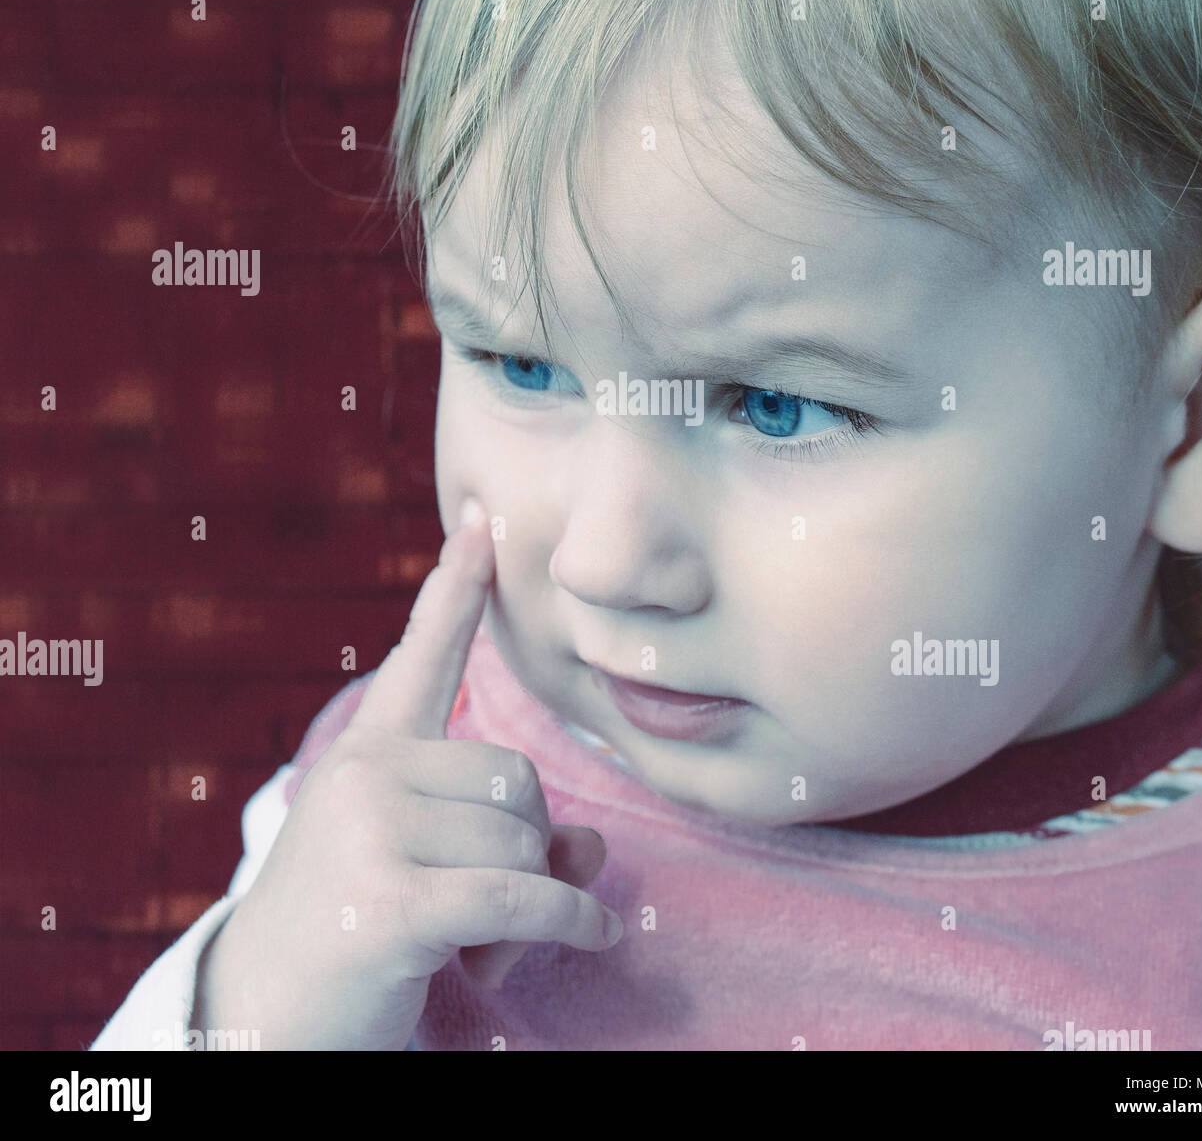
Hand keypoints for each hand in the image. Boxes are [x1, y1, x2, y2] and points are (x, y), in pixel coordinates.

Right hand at [192, 500, 620, 1048]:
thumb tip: (595, 845)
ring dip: (531, 901)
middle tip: (483, 908)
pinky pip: (524, 895)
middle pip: (518, 780)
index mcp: (367, 753)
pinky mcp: (391, 902)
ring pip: (526, 838)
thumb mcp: (430, 868)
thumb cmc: (351, 935)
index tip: (483, 522)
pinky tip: (597, 935)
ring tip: (474, 943)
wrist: (261, 1021)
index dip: (456, 589)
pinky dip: (572, 921)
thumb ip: (510, 836)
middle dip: (527, 848)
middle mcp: (365, 773)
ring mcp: (371, 832)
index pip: (422, 656)